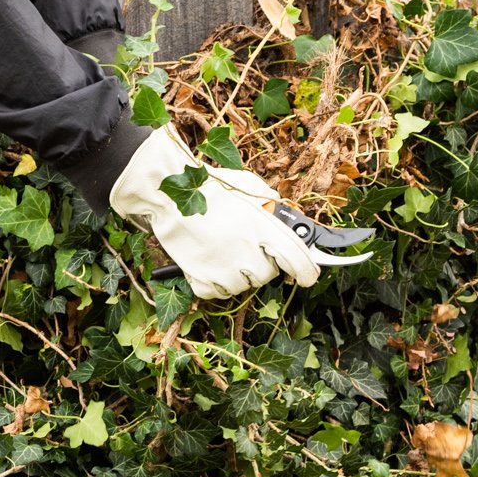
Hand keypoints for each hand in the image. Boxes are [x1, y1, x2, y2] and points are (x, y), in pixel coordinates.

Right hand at [108, 127, 319, 299]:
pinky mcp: (201, 280)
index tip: (307, 276)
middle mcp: (246, 251)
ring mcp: (223, 269)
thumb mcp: (247, 184)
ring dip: (238, 274)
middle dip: (262, 265)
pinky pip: (217, 292)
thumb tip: (280, 209)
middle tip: (246, 248)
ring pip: (243, 286)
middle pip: (267, 275)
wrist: (169, 195)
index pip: (296, 260)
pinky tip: (208, 261)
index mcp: (262, 227)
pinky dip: (215, 282)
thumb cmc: (208, 187)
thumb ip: (269, 200)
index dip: (307, 272)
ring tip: (223, 250)